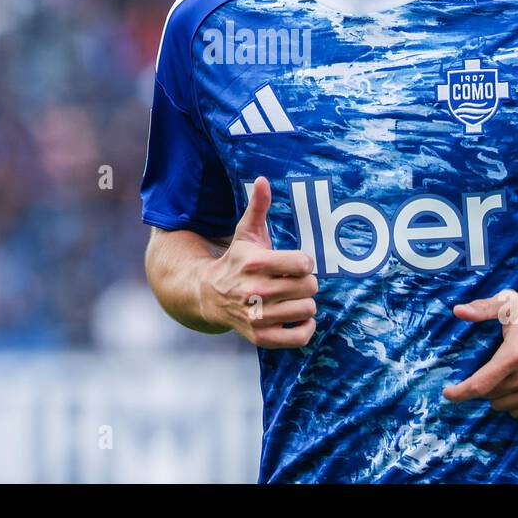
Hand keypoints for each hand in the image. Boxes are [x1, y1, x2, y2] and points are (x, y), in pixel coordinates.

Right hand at [198, 176, 317, 347]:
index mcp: (254, 263)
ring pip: (307, 310)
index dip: (304, 262)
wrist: (209, 295)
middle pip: (308, 287)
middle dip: (305, 283)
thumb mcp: (245, 233)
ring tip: (293, 299)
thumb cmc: (236, 261)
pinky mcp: (260, 338)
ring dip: (305, 304)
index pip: (303, 263)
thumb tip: (263, 180)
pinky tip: (297, 318)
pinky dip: (305, 328)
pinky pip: (299, 337)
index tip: (295, 264)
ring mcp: (257, 317)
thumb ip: (258, 207)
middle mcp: (254, 291)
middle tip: (293, 282)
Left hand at [442, 288, 517, 417]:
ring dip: (500, 396)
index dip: (460, 393)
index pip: (480, 385)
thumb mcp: (510, 305)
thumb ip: (482, 309)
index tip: (448, 393)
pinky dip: (517, 403)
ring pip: (506, 407)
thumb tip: (458, 311)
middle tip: (491, 369)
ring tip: (508, 374)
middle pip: (491, 397)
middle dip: (483, 387)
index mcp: (515, 355)